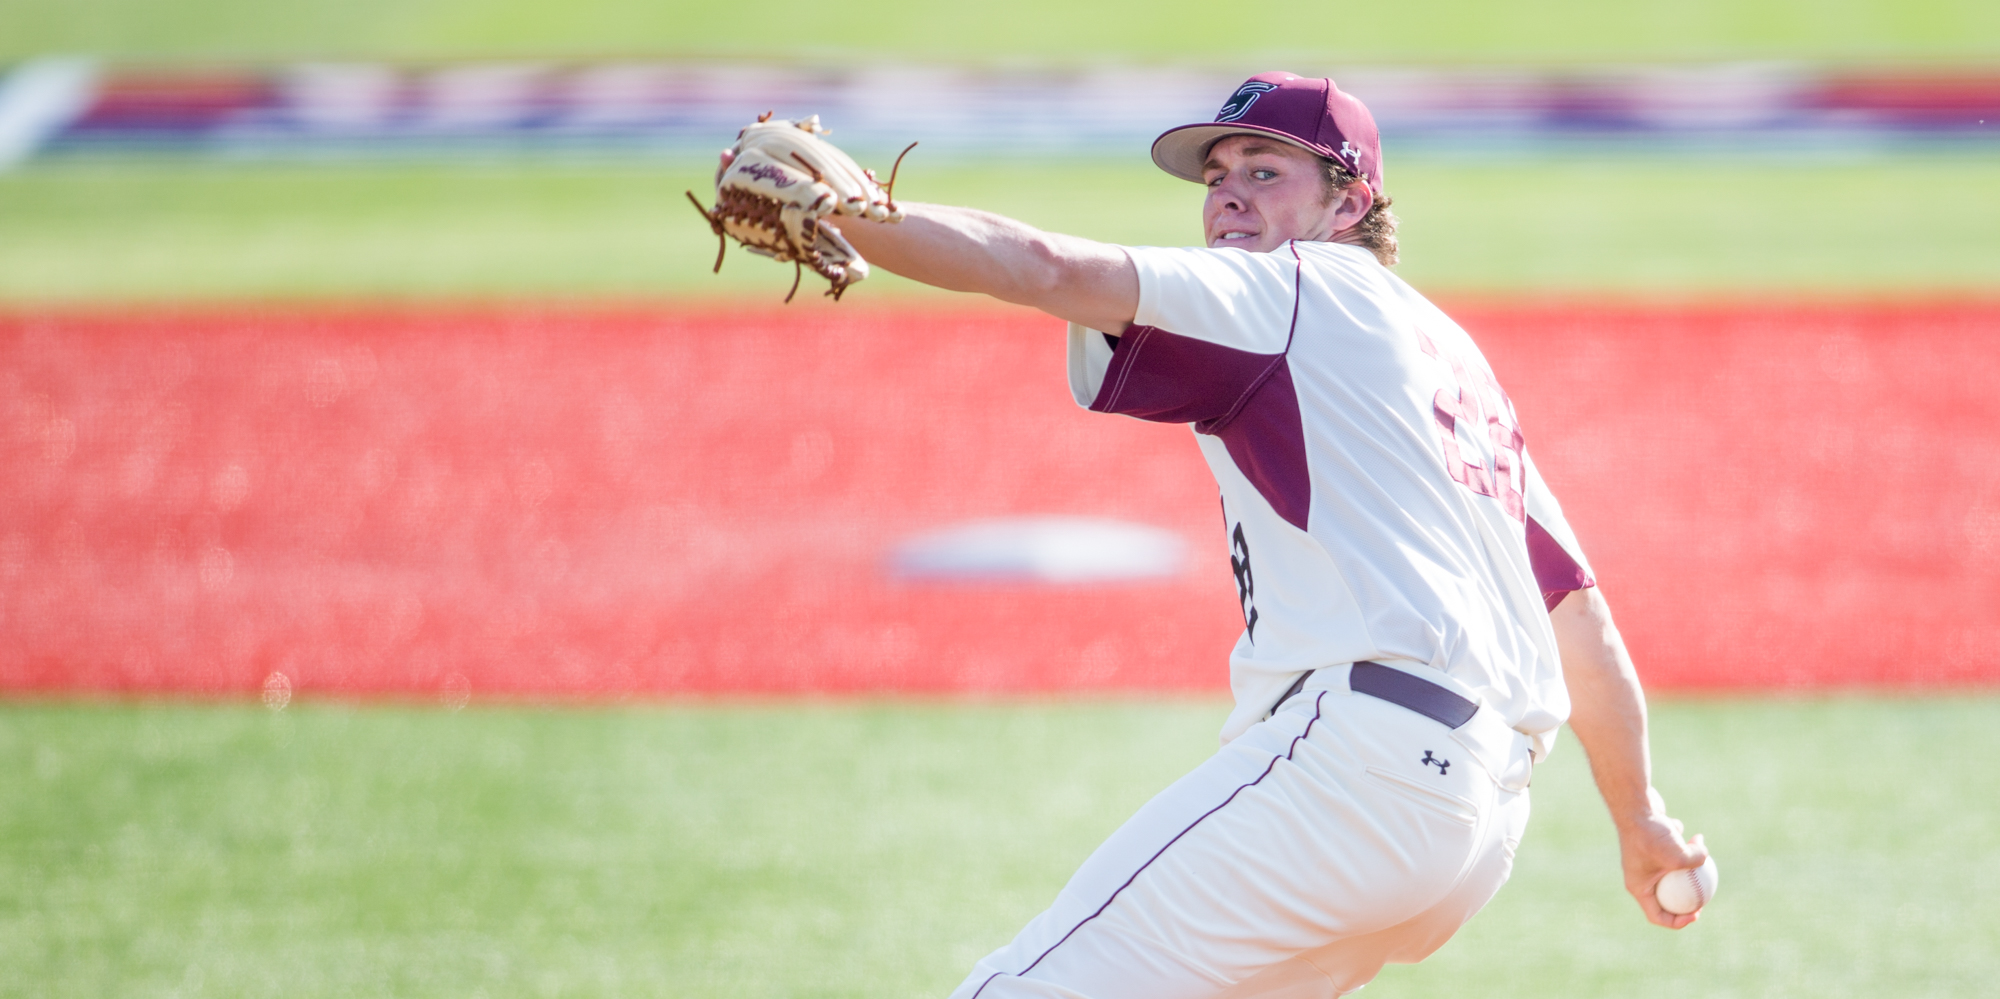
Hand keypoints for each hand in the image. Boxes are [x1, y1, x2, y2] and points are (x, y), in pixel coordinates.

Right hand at [1618, 799, 1708, 928]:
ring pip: (1673, 872)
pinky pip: (1672, 852)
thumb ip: (1695, 862)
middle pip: (1668, 896)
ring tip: (1701, 849)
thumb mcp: (1677, 855)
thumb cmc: (1650, 834)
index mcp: (1639, 887)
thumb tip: (1705, 860)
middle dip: (1688, 896)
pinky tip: (1684, 830)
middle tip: (1706, 894)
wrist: (1634, 806)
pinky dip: (1682, 844)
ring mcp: (1647, 860)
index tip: (1697, 913)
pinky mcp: (1654, 845)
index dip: (1678, 921)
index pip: (1657, 915)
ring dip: (1689, 864)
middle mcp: (1641, 876)